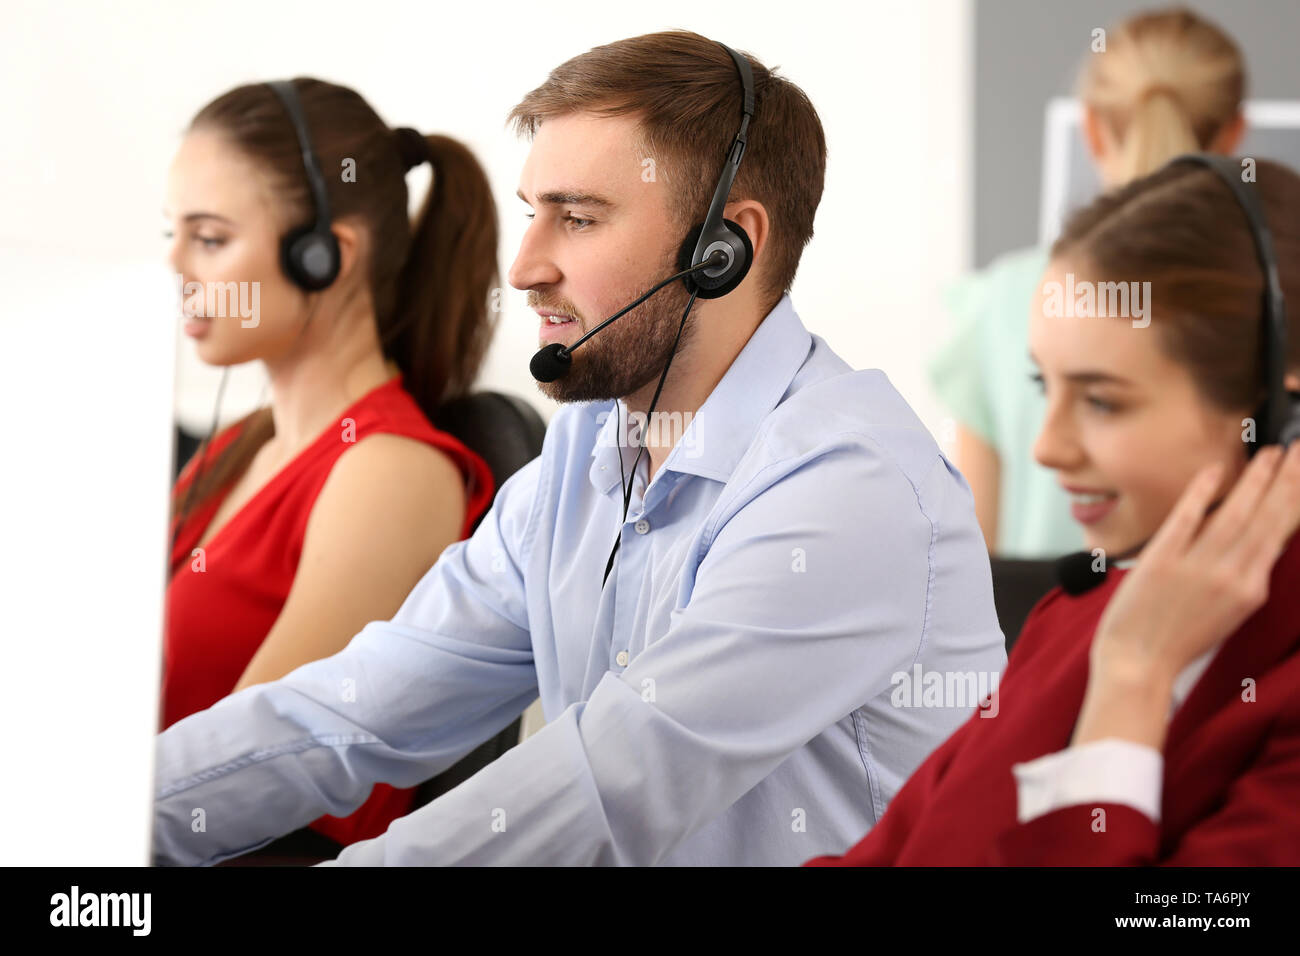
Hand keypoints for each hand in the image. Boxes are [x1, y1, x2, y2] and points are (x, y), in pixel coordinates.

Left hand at [1072, 442, 1299, 748]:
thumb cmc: (1180, 639)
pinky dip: (1201, 492)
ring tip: (1274, 453)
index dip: (1294, 501)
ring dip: (1256, 480)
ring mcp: (1195, 566)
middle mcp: (1230, 575)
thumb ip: (1244, 574)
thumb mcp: (1228, 610)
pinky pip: (1186, 519)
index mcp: (1250, 589)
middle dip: (1289, 480)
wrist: (1137, 663)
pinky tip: (1216, 469)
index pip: (1279, 534)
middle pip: (1267, 518)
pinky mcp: (1161, 560)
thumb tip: (1261, 538)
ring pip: (1235, 514)